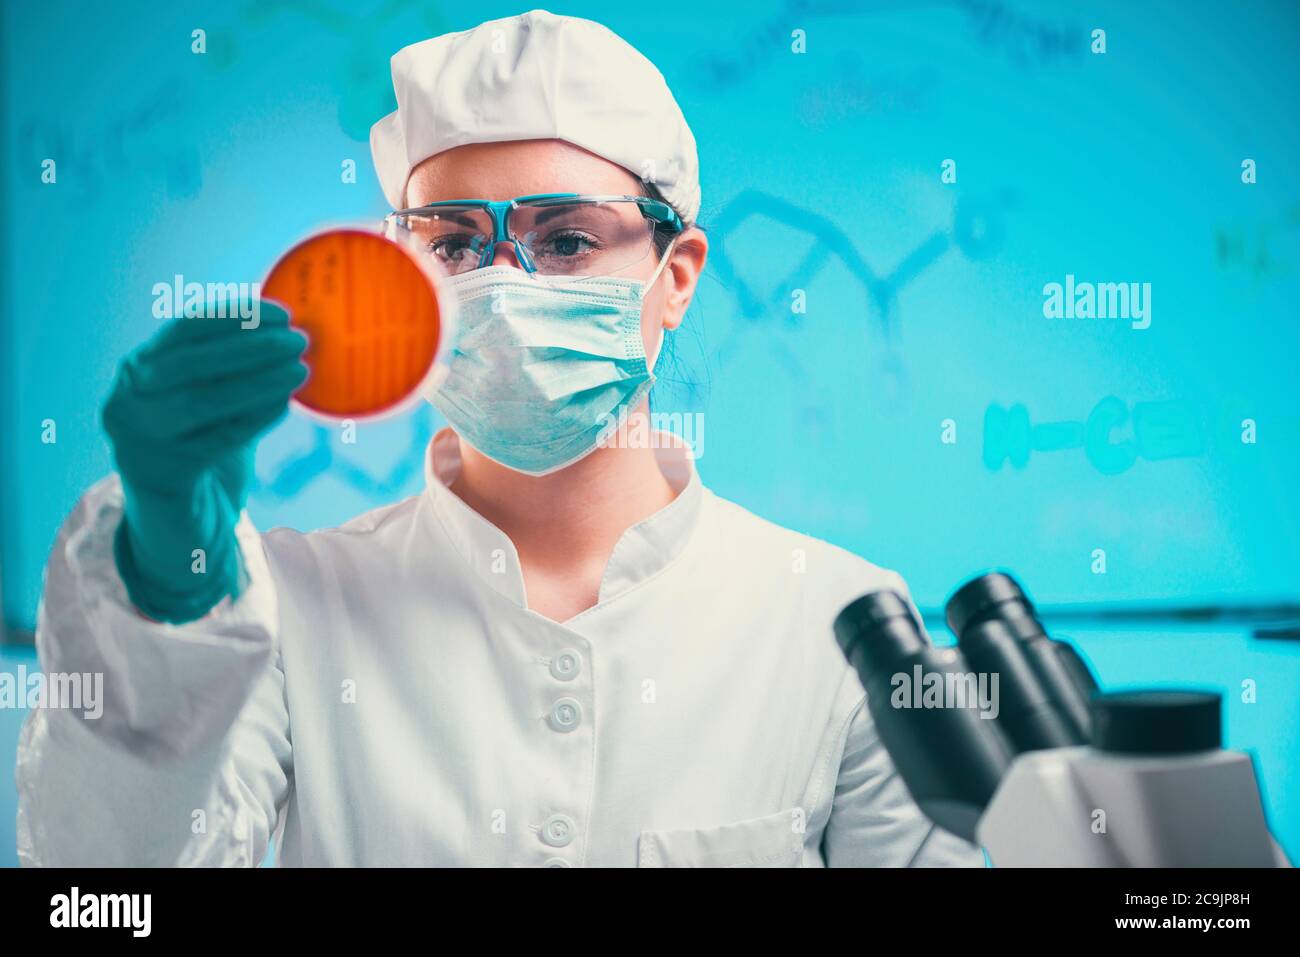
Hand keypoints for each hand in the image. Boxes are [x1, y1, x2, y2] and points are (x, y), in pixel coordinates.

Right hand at [101, 300, 307, 621]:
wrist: (179, 527)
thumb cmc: (202, 454)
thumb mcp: (213, 404)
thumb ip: (234, 370)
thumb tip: (291, 331)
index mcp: (137, 371)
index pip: (184, 328)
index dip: (234, 316)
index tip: (281, 313)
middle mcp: (127, 401)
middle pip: (193, 362)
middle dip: (250, 346)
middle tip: (299, 340)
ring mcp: (139, 440)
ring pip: (204, 400)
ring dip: (259, 380)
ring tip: (301, 369)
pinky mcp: (163, 474)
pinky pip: (218, 439)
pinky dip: (255, 418)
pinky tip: (286, 404)